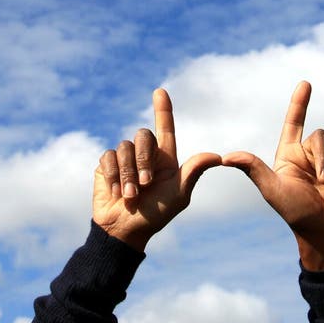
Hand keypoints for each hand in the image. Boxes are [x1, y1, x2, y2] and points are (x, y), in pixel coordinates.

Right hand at [93, 87, 220, 251]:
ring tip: (129, 196)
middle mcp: (144, 154)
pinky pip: (108, 157)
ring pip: (124, 147)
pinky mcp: (106, 166)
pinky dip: (114, 175)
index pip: (164, 127)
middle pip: (143, 135)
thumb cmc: (156, 215)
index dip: (163, 109)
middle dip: (143, 159)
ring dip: (127, 174)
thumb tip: (217, 156)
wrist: (125, 231)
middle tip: (144, 185)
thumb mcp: (178, 195)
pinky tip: (116, 192)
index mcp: (164, 158)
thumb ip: (193, 172)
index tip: (160, 91)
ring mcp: (124, 158)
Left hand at [222, 80, 323, 269]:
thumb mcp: (272, 190)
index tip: (305, 83)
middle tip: (323, 181)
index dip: (299, 102)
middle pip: (322, 135)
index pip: (294, 121)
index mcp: (289, 152)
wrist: (322, 232)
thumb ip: (253, 169)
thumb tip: (227, 157)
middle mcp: (308, 153)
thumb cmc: (294, 212)